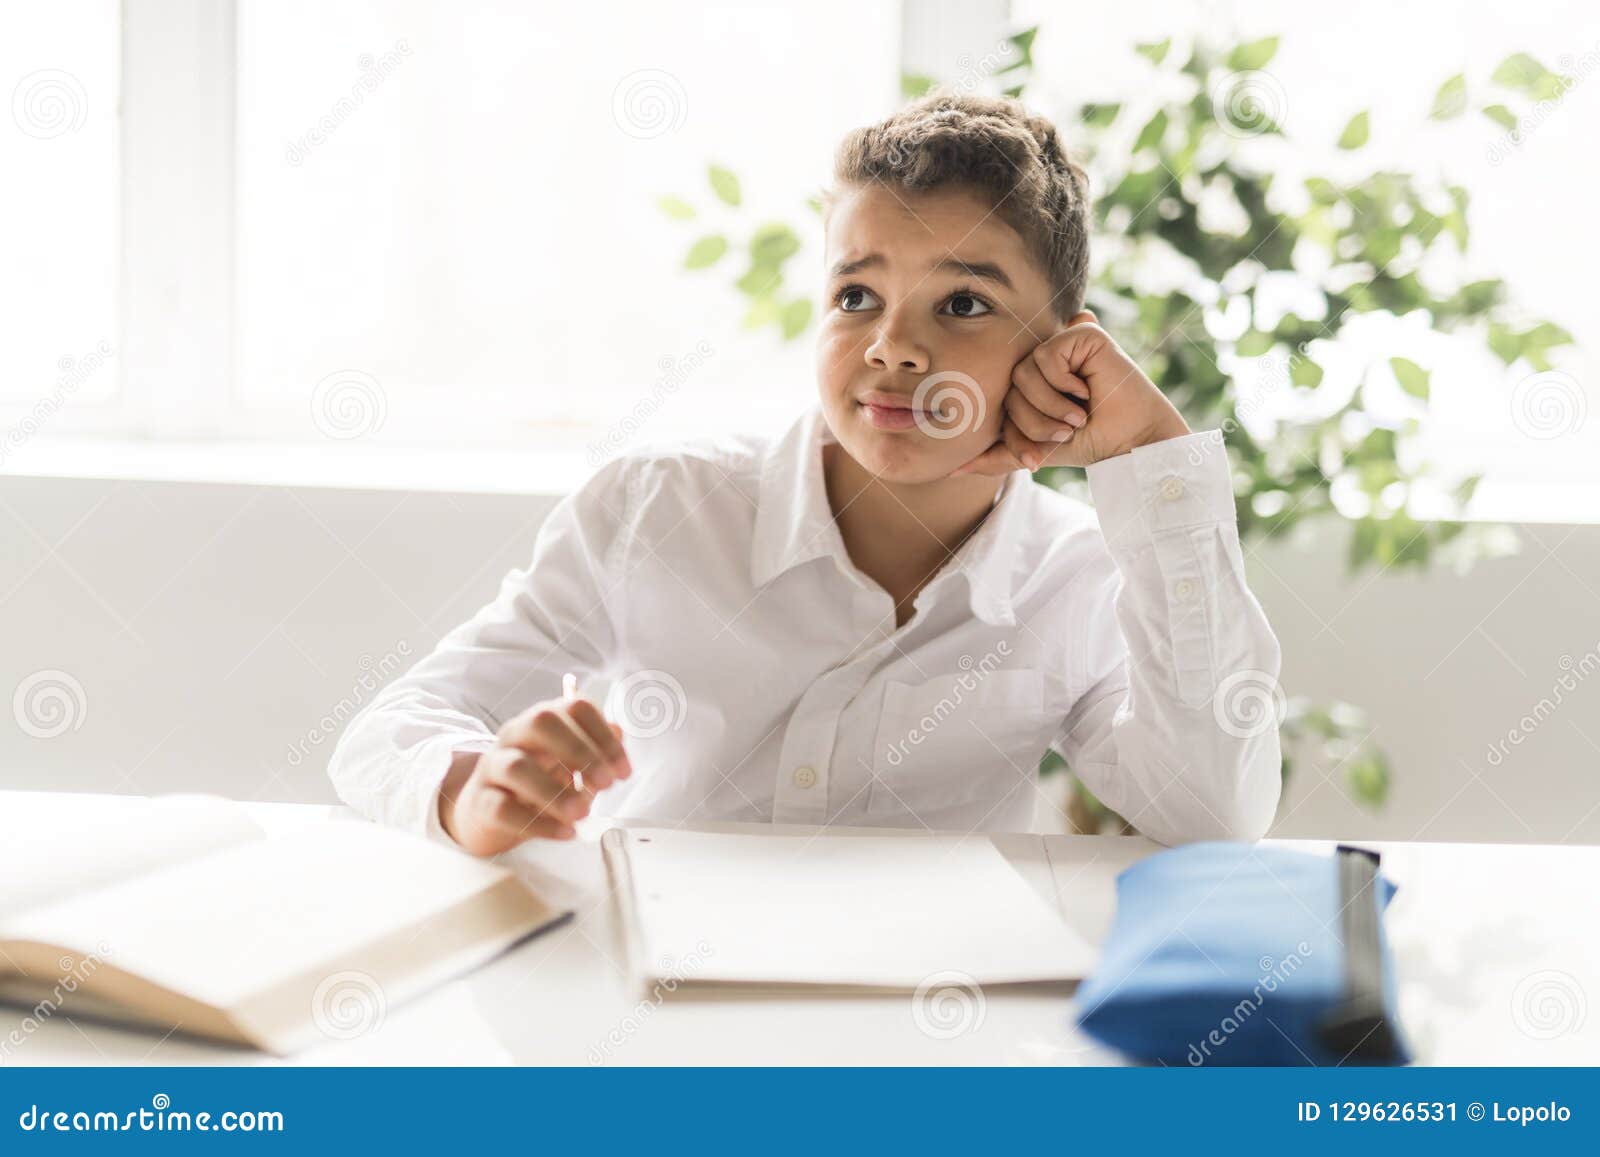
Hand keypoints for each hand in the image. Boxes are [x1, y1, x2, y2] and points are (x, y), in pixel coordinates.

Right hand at [439, 694, 631, 856]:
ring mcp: (493, 767)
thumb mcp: (568, 765)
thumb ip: (594, 749)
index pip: (574, 707)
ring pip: (517, 767)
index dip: (603, 735)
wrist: (485, 812)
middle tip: (606, 784)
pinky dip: (539, 823)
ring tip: (583, 813)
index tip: (623, 771)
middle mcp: (515, 735)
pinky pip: (503, 809)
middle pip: (541, 722)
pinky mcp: (481, 802)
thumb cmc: (535, 783)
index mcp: (542, 721)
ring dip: (555, 791)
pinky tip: (566, 832)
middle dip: (579, 750)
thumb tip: (617, 731)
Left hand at [954, 315, 1189, 475]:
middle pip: (1008, 388)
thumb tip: (952, 468)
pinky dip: (1062, 384)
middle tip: (1066, 430)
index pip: (1002, 403)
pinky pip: (1045, 357)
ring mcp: (1062, 345)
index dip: (1016, 434)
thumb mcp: (1035, 450)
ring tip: (1076, 414)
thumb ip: (997, 454)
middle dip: (1033, 422)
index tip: (1039, 457)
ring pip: (1023, 373)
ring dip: (1049, 406)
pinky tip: (1087, 389)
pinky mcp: (1081, 334)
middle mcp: (1046, 359)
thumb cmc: (1090, 444)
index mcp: (1034, 381)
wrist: (1129, 442)